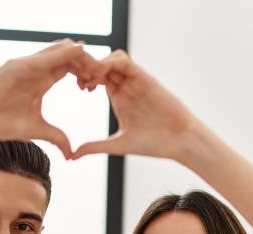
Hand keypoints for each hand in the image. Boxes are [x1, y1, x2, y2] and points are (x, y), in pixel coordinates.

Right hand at [0, 39, 104, 157]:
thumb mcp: (36, 130)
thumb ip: (56, 137)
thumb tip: (72, 153)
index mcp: (42, 80)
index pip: (72, 68)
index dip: (88, 74)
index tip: (97, 88)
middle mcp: (37, 68)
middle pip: (71, 56)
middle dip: (90, 63)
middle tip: (102, 77)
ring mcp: (28, 64)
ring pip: (62, 49)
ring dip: (82, 57)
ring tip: (96, 70)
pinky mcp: (19, 66)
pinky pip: (48, 54)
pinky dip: (66, 54)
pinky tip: (81, 55)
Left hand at [71, 50, 199, 161]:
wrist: (180, 141)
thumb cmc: (154, 144)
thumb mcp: (118, 145)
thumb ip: (95, 147)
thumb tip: (72, 157)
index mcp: (119, 98)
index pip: (97, 77)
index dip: (83, 77)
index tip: (77, 88)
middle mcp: (126, 87)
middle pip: (102, 64)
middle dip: (87, 67)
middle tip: (77, 80)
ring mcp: (135, 81)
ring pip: (111, 58)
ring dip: (96, 64)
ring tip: (87, 79)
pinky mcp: (144, 78)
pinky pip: (123, 61)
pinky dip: (109, 62)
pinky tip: (99, 76)